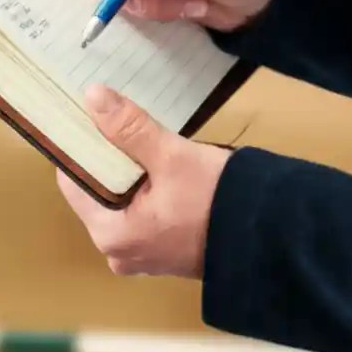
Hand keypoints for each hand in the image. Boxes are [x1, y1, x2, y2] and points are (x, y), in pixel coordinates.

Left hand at [57, 85, 229, 278]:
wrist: (278, 239)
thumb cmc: (220, 201)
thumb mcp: (171, 157)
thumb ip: (129, 128)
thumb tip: (92, 97)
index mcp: (110, 235)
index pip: (73, 182)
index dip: (78, 147)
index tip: (82, 116)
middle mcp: (120, 252)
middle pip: (97, 191)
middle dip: (106, 157)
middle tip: (112, 118)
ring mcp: (144, 255)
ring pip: (121, 200)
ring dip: (128, 170)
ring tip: (135, 135)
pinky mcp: (166, 251)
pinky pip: (143, 212)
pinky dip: (146, 187)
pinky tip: (158, 163)